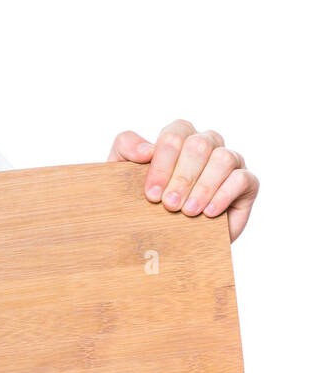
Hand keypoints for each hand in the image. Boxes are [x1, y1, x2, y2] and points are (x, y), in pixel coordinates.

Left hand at [107, 119, 258, 242]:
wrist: (167, 237)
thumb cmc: (145, 202)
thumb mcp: (124, 175)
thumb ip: (125, 148)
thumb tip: (146, 150)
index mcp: (180, 137)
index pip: (174, 135)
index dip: (162, 165)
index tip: (151, 195)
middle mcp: (208, 144)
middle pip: (199, 145)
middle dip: (182, 177)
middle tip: (169, 205)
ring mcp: (230, 161)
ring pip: (223, 158)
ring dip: (203, 187)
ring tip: (188, 211)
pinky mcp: (247, 183)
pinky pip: (242, 179)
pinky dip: (223, 195)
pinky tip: (207, 213)